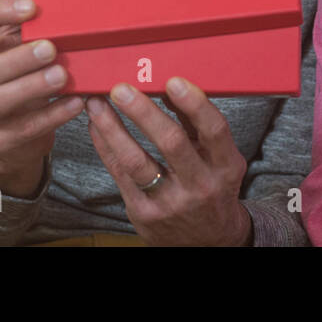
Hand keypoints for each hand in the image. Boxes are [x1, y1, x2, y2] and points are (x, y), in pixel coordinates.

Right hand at [0, 0, 83, 196]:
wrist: (12, 131)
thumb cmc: (15, 73)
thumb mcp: (16, 41)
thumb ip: (24, 10)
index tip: (33, 6)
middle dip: (18, 58)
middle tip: (52, 48)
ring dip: (32, 87)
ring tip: (63, 75)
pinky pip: (21, 130)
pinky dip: (51, 116)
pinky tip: (75, 103)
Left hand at [86, 77, 252, 245]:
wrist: (207, 241)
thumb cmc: (211, 185)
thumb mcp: (217, 158)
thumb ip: (196, 124)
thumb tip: (169, 84)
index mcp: (225, 166)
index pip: (214, 131)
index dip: (194, 104)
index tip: (172, 80)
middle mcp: (201, 186)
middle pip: (171, 143)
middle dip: (143, 112)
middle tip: (121, 89)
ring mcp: (171, 203)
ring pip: (136, 161)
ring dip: (112, 129)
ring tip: (97, 104)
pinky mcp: (145, 214)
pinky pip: (120, 175)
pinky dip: (105, 147)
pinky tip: (96, 126)